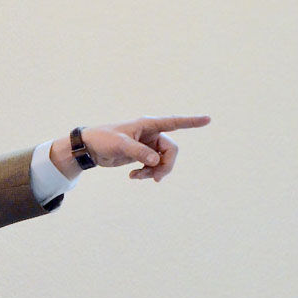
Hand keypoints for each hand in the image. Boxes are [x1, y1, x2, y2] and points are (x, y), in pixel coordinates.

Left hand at [50, 115, 210, 181]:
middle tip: (155, 178)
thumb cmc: (103, 139)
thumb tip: (155, 161)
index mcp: (148, 124)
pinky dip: (146, 173)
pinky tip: (133, 177)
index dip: (191, 122)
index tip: (207, 119)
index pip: (174, 122)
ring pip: (163, 161)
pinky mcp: (143, 155)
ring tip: (138, 177)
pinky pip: (153, 166)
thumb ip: (138, 151)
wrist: (89, 148)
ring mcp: (148, 145)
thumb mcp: (120, 144)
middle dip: (166, 165)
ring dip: (154, 172)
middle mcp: (151, 133)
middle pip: (171, 150)